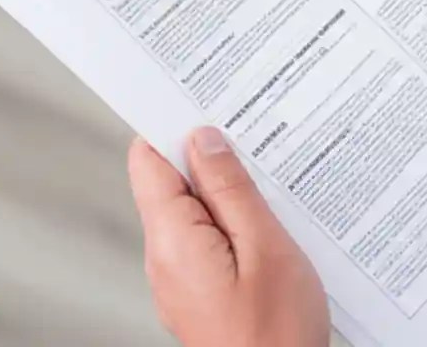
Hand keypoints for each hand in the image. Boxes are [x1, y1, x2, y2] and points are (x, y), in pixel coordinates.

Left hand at [128, 127, 328, 346]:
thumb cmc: (278, 336)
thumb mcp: (267, 248)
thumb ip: (232, 190)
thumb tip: (203, 140)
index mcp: (173, 241)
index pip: (148, 161)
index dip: (173, 126)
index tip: (207, 101)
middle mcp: (165, 259)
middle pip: (171, 183)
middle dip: (211, 157)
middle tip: (257, 140)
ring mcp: (181, 279)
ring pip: (194, 212)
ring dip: (229, 192)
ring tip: (273, 184)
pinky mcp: (201, 292)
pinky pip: (208, 240)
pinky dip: (235, 223)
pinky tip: (271, 223)